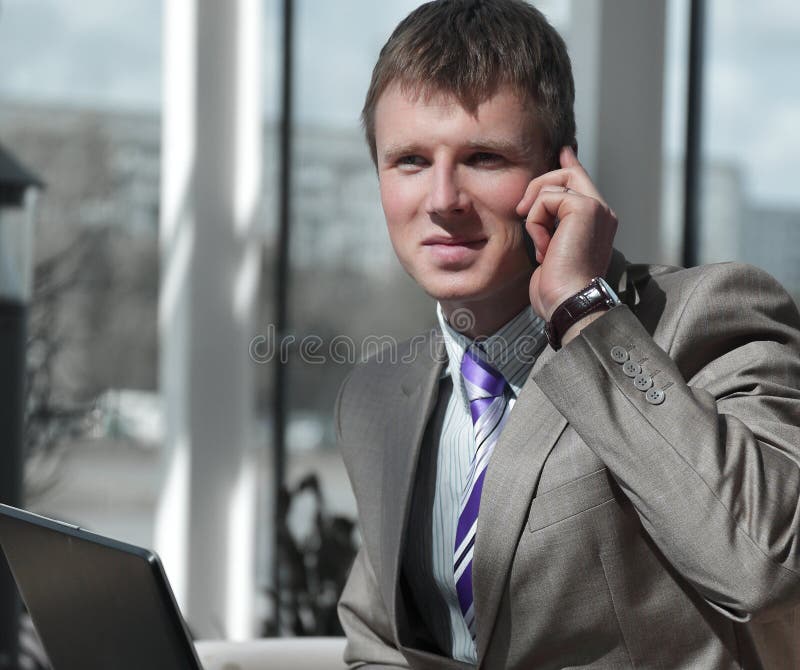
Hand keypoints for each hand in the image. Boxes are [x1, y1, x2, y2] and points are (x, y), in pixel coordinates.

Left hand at [516, 146, 617, 320]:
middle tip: (522, 210)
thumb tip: (538, 210)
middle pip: (567, 174)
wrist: (570, 303)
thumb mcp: (553, 253)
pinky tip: (544, 248)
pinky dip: (535, 223)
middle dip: (539, 186)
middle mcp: (602, 212)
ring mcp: (595, 208)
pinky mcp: (584, 208)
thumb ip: (552, 228)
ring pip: (553, 184)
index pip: (582, 183)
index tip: (563, 152)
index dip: (570, 166)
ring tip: (540, 245)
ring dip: (535, 215)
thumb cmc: (558, 290)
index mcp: (597, 223)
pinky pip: (546, 199)